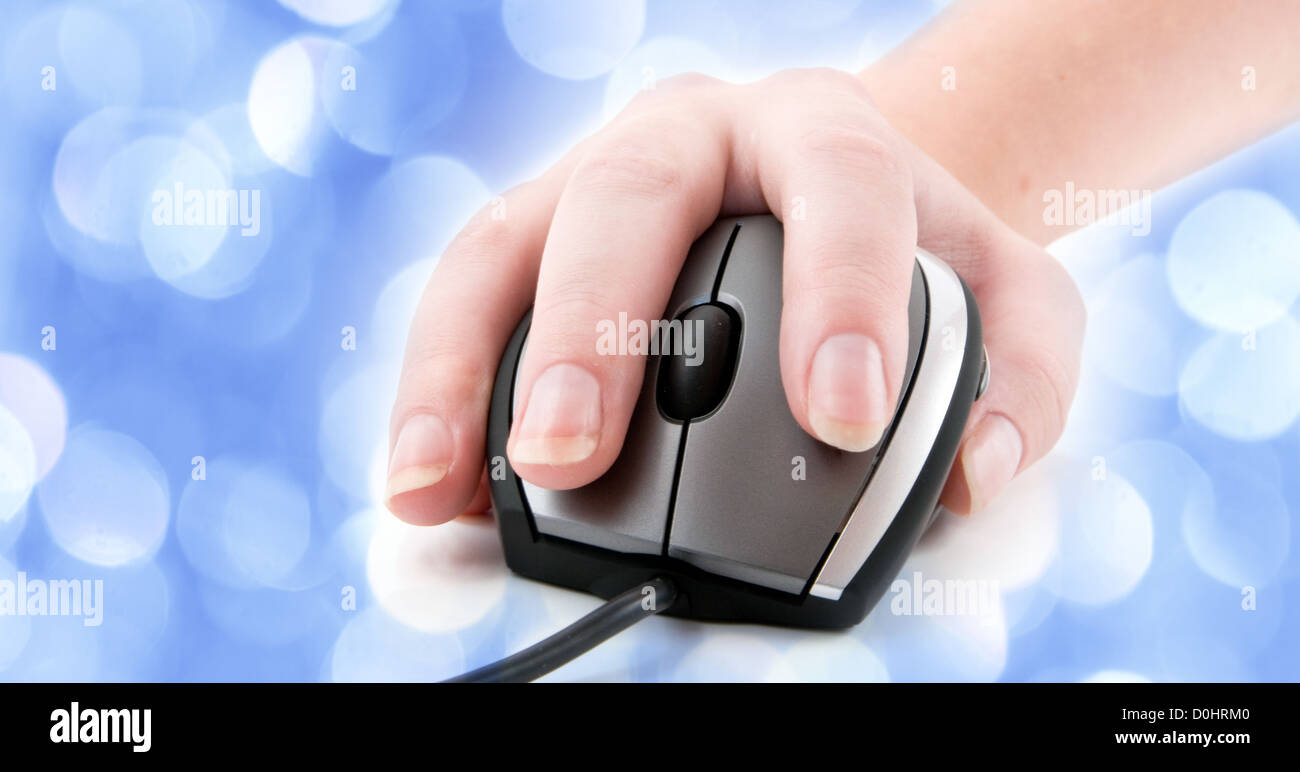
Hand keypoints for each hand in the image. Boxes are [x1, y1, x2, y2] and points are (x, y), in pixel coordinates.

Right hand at [384, 68, 1083, 524]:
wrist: (827, 188)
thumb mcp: (1003, 293)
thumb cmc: (910, 250)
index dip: (839, 295)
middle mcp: (691, 135)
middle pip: (626, 195)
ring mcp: (593, 173)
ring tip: (439, 485)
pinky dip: (437, 386)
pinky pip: (466, 291)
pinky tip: (429, 479)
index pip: (840, 188)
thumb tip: (976, 475)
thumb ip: (1021, 375)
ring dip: (462, 366)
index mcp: (824, 134)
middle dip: (595, 328)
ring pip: (505, 238)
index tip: (842, 419)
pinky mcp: (533, 228)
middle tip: (575, 455)